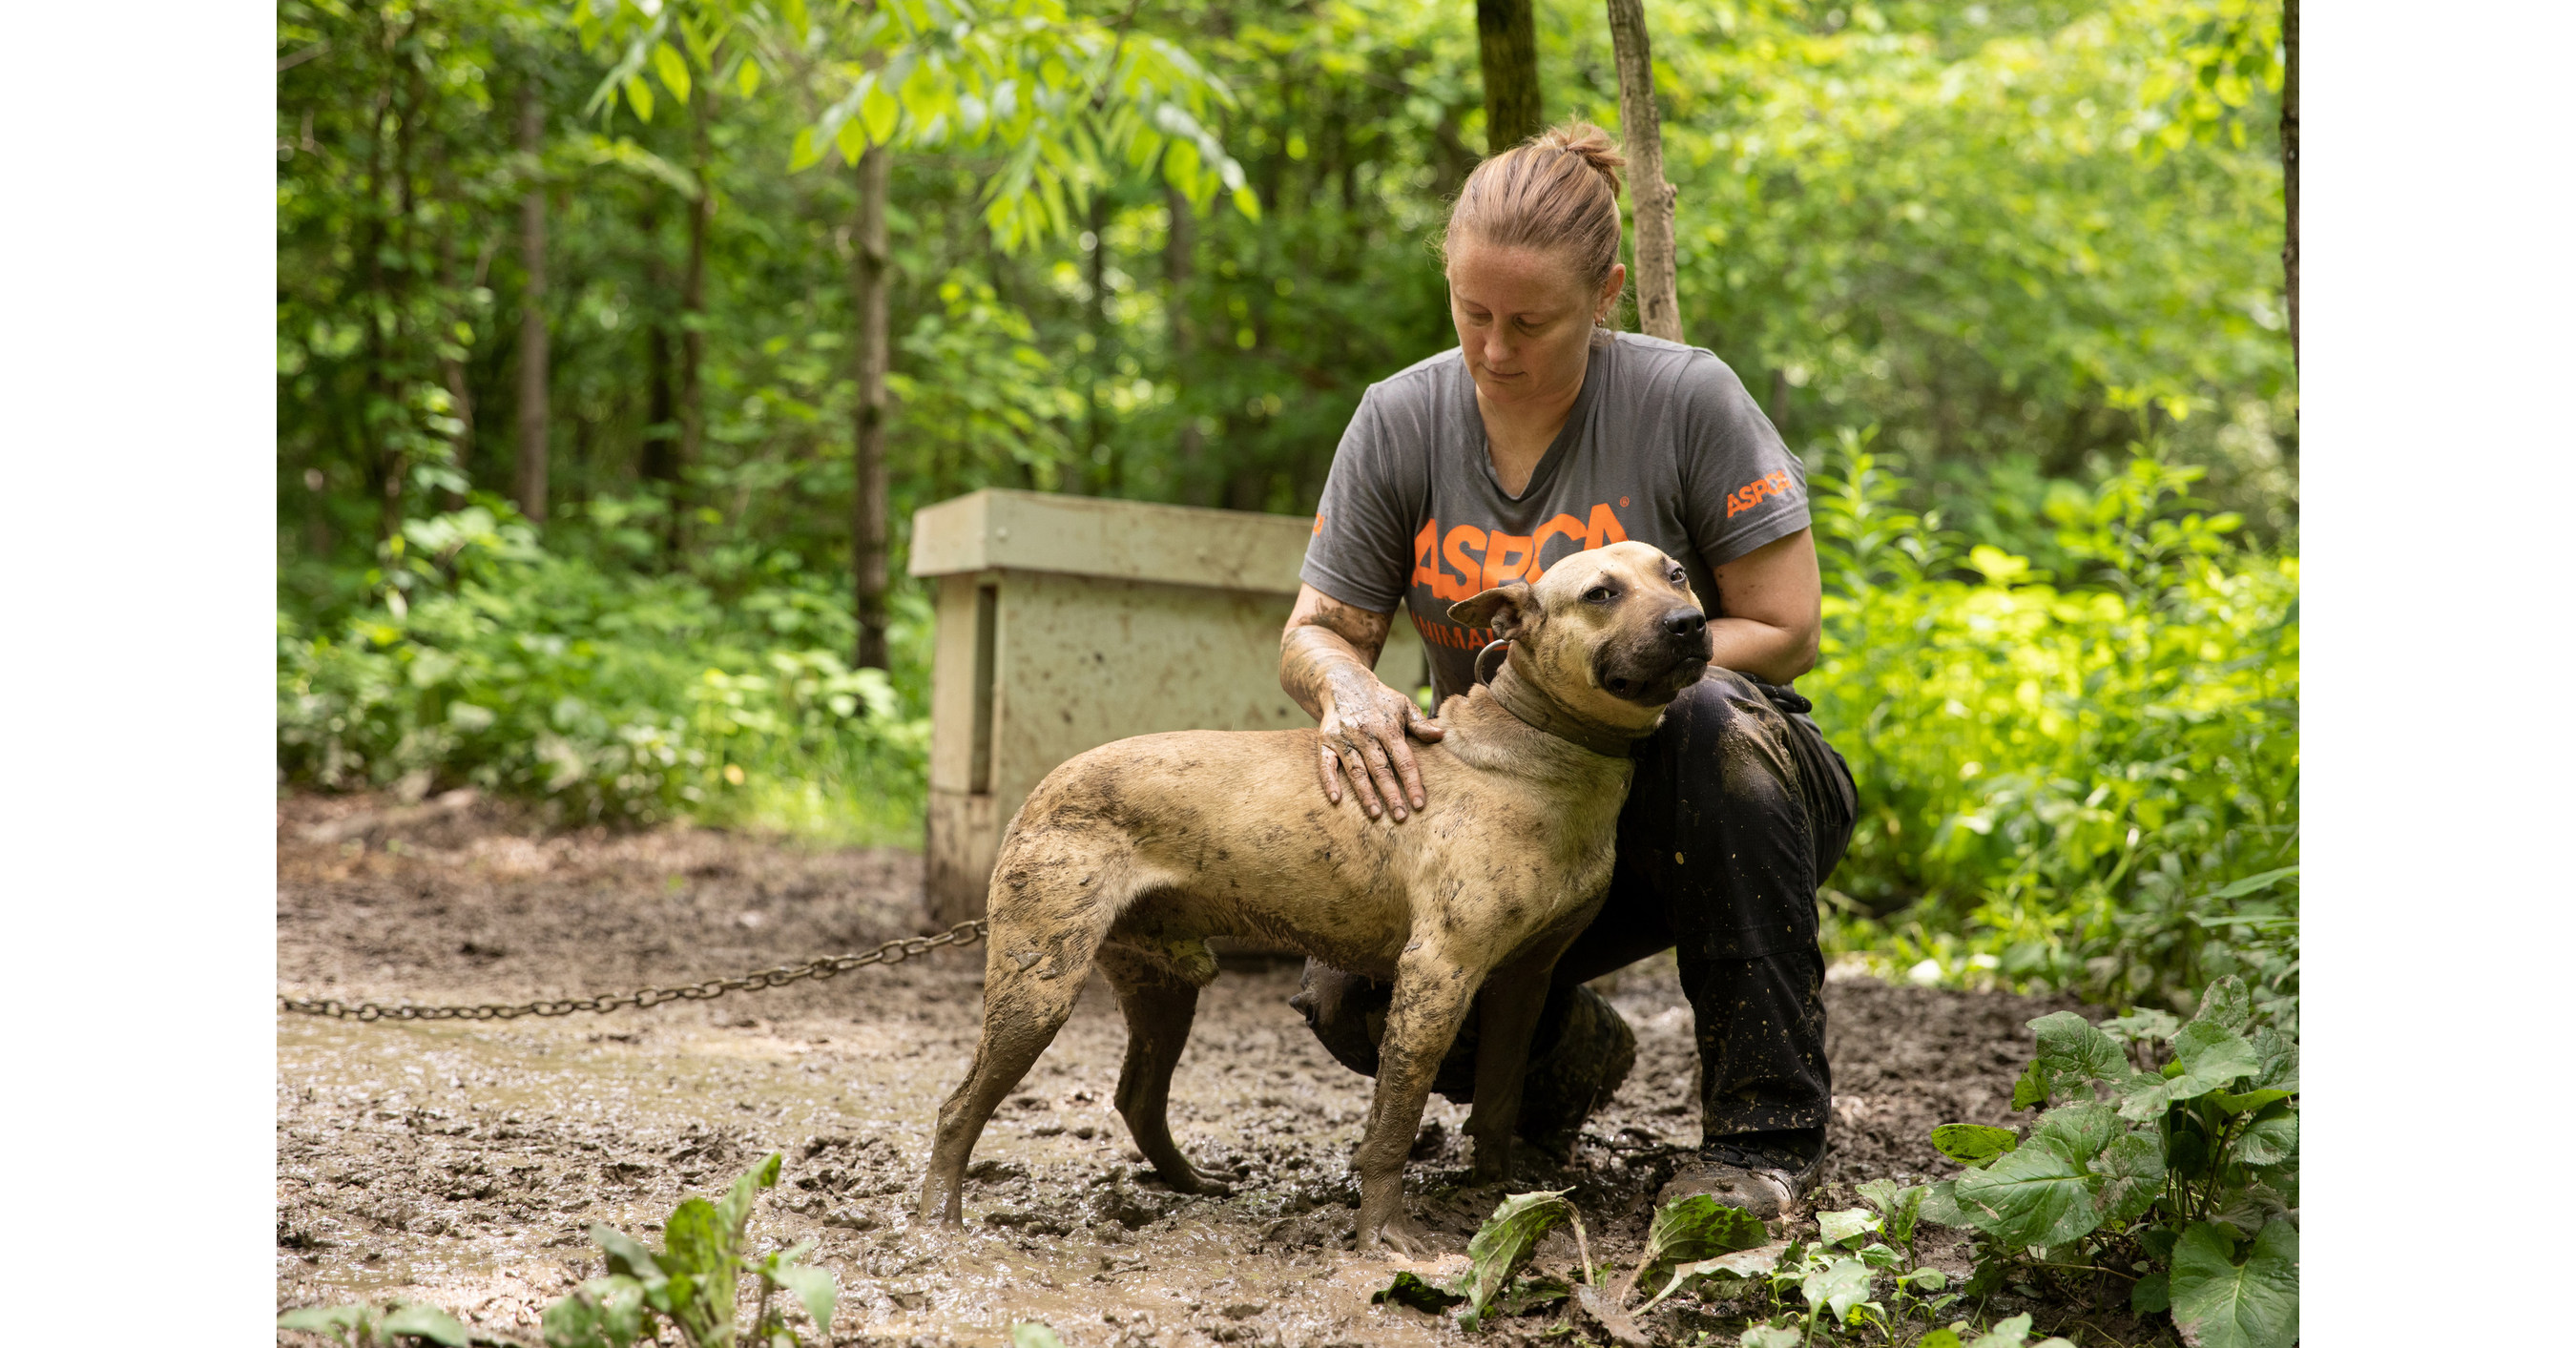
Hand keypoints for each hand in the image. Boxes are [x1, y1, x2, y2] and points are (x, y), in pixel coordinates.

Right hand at [1314, 665, 1442, 821]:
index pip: (1403, 760)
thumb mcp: (1403, 705)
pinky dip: (1329, 782)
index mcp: (1388, 728)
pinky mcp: (1325, 741)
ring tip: (1375, 815)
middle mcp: (1366, 734)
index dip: (1412, 783)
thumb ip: (1420, 724)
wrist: (1343, 682)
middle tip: (1400, 817)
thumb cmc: (1379, 699)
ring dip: (1365, 794)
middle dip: (1391, 795)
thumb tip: (1441, 736)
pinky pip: (1326, 764)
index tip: (1419, 804)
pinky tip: (1336, 800)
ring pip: (1356, 771)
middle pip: (1381, 770)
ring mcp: (1344, 739)